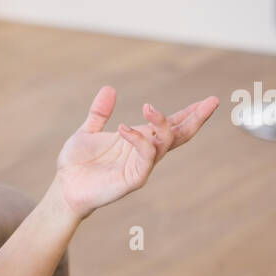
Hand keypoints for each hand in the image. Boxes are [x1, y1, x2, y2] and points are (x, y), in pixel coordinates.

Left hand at [48, 86, 217, 219]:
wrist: (64, 187)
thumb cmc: (77, 163)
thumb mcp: (88, 131)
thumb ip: (100, 112)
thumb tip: (109, 89)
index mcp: (138, 140)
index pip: (170, 125)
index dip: (189, 113)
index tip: (208, 100)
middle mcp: (144, 153)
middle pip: (178, 135)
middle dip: (196, 118)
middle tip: (212, 102)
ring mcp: (141, 166)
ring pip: (164, 143)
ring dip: (161, 123)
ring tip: (148, 108)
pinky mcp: (134, 179)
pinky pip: (145, 157)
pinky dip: (139, 140)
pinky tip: (124, 129)